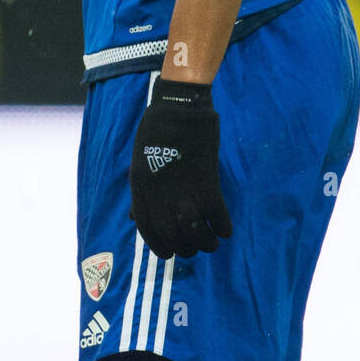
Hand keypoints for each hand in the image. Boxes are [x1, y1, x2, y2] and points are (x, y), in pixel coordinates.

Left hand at [129, 78, 232, 259]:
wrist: (179, 106)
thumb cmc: (156, 131)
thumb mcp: (138, 162)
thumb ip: (139, 192)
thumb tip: (134, 217)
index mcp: (140, 187)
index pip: (147, 229)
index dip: (159, 246)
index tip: (170, 253)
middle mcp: (159, 193)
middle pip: (172, 235)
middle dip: (184, 249)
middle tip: (194, 249)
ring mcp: (182, 187)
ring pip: (194, 230)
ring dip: (205, 243)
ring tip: (212, 243)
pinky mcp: (205, 179)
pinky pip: (216, 214)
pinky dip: (223, 226)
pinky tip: (225, 229)